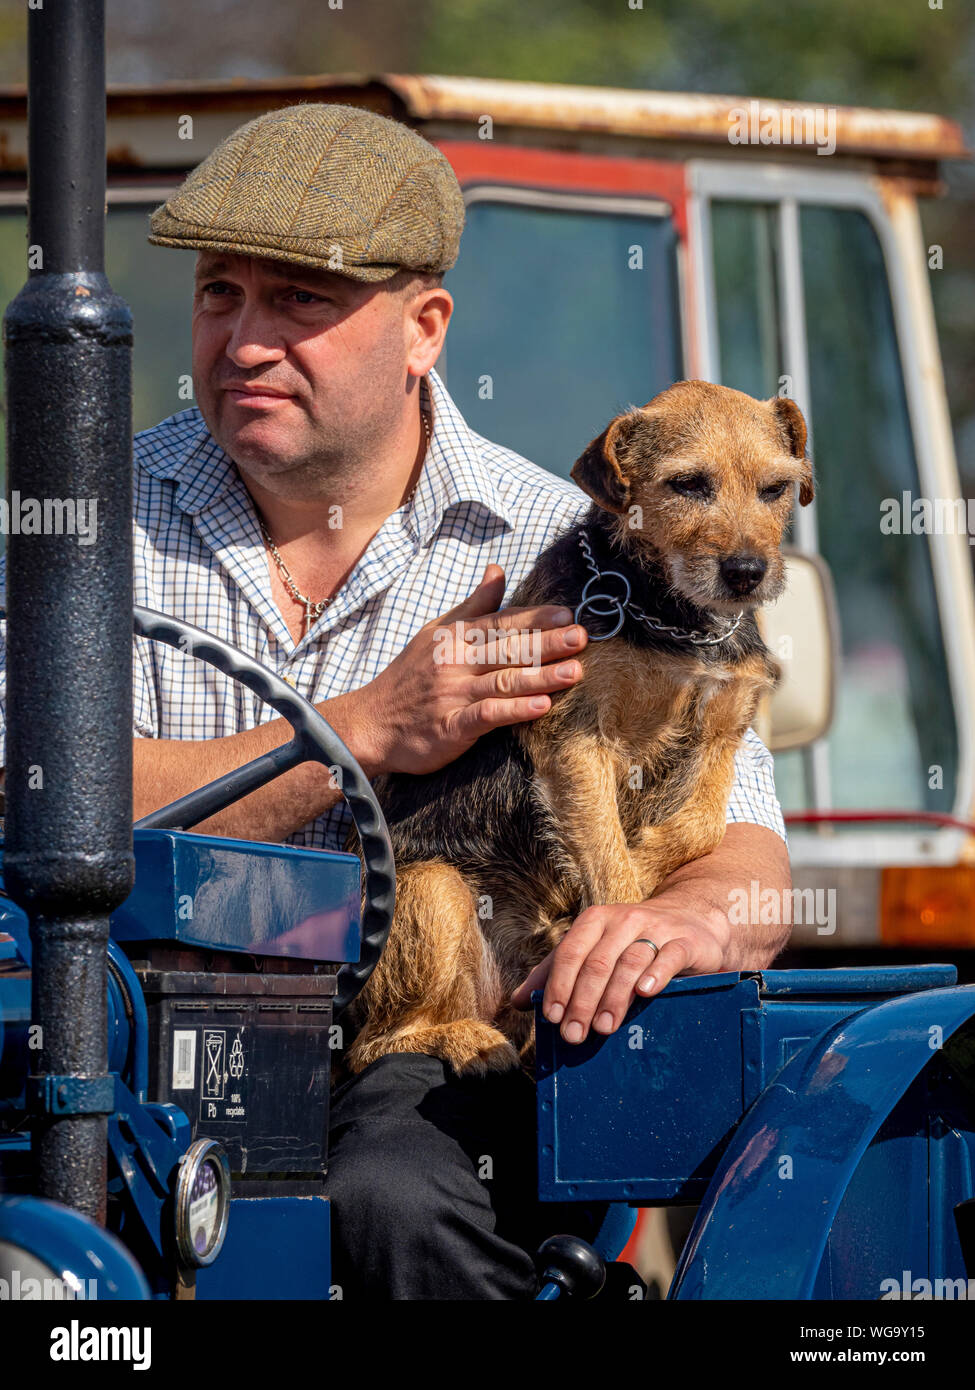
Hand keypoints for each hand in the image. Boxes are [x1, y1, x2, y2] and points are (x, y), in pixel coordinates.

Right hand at [355, 564, 588, 775]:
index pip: (502, 623)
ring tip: (574, 672)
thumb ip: (474, 605)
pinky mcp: (451, 727)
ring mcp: (453, 695)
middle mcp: (456, 662)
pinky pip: (487, 716)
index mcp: (456, 637)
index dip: (536, 619)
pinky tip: (541, 707)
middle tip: (581, 638)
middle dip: (547, 643)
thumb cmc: (409, 677)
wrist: (370, 723)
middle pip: (508, 650)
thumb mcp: (436, 632)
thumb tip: (498, 569)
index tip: (568, 615)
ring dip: (541, 676)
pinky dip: (514, 710)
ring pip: (503, 681)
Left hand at [510, 898, 728, 1042]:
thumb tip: (518, 1002)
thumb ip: (556, 973)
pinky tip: (645, 993)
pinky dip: (656, 974)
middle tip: (574, 1035)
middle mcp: (623, 920)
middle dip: (582, 1001)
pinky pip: (668, 956)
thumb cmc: (631, 940)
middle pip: (597, 963)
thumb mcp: (593, 950)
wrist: (690, 917)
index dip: (559, 985)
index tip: (552, 1018)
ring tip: (604, 1028)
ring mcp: (656, 928)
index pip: (570, 952)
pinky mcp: (684, 941)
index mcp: (595, 920)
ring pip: (630, 962)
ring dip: (614, 997)